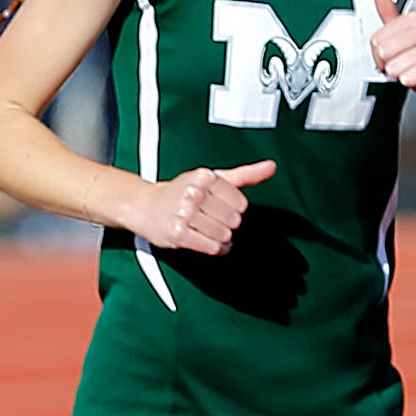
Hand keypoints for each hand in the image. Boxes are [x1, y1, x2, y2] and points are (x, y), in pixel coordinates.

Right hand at [131, 160, 276, 254]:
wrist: (144, 206)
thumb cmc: (181, 192)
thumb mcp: (212, 179)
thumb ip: (245, 174)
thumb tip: (271, 166)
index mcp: (205, 177)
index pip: (240, 202)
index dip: (235, 209)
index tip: (222, 208)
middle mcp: (193, 193)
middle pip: (233, 220)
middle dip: (227, 225)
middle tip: (213, 221)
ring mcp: (184, 213)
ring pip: (223, 235)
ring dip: (222, 239)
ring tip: (212, 233)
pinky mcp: (178, 233)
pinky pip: (211, 247)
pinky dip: (216, 249)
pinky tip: (212, 244)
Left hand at [369, 0, 415, 101]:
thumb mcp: (400, 31)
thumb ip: (388, 10)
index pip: (377, 38)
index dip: (378, 51)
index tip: (388, 51)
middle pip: (384, 51)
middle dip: (385, 63)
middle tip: (397, 62)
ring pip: (395, 66)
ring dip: (397, 73)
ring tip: (407, 69)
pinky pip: (409, 76)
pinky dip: (408, 80)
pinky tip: (415, 76)